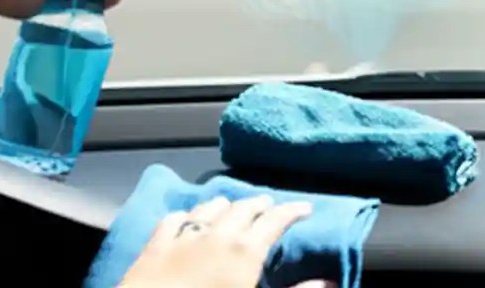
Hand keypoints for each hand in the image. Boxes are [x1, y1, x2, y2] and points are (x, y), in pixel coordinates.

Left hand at [117, 195, 330, 287]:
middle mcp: (218, 235)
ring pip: (210, 207)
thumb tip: (330, 281)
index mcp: (246, 252)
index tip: (305, 208)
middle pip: (244, 208)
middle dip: (260, 204)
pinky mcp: (155, 246)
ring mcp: (184, 238)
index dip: (293, 211)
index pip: (276, 220)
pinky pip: (173, 219)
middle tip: (271, 206)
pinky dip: (187, 215)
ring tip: (233, 208)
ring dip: (226, 205)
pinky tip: (188, 219)